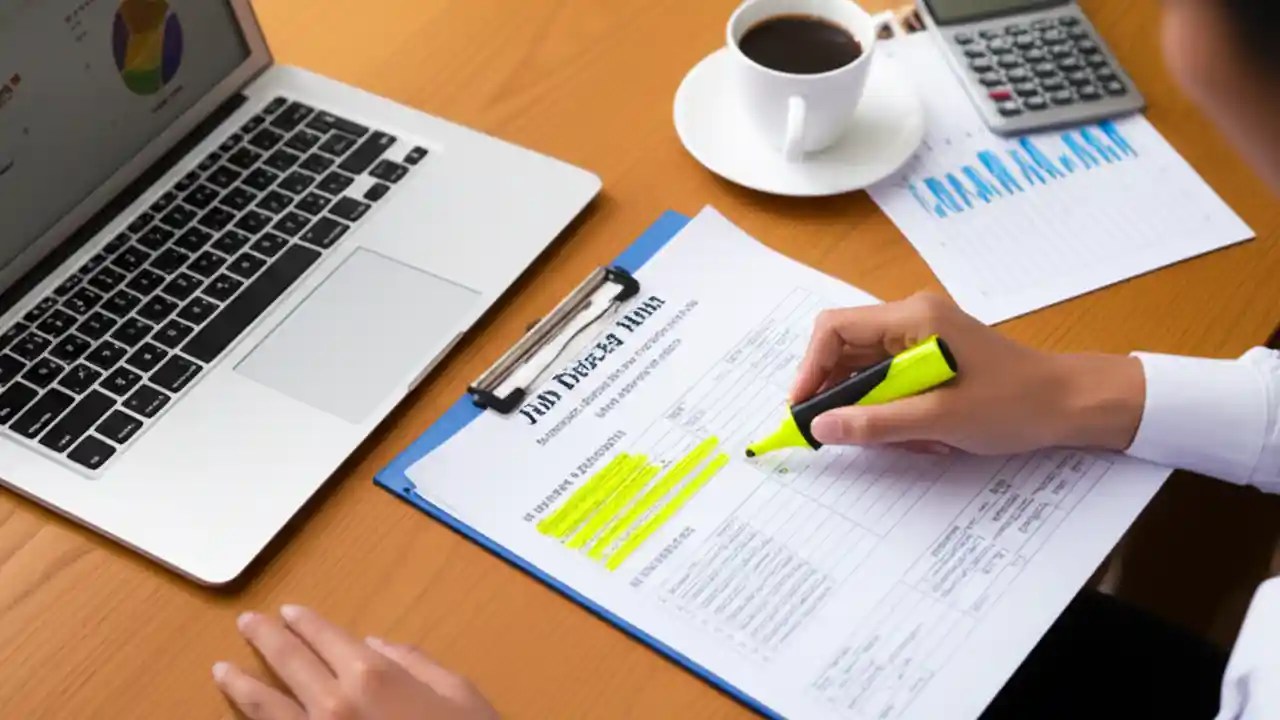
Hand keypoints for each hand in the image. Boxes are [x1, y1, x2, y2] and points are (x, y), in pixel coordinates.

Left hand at [213, 605, 497, 719]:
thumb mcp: (459, 694)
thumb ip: (417, 665)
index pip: (327, 637)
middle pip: (290, 662)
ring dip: (242, 684)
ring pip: (266, 706)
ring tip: (222, 670)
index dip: (305, 622)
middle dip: (266, 639)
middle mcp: (335, 702)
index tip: (287, 612)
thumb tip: (381, 645)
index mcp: (374, 675)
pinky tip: (243, 718)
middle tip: (246, 623)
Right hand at [790, 292, 1144, 454]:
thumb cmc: (1013, 404)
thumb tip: (821, 427)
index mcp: (913, 318)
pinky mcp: (931, 355)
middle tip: (833, 433)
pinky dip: (889, 407)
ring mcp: (922, 335)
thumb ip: (875, 423)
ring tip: (896, 438)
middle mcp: (912, 318)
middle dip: (837, 393)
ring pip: (866, 367)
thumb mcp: (939, 420)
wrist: (1070, 403)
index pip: (835, 329)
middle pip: (846, 348)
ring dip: (868, 405)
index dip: (809, 368)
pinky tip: (914, 433)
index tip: (802, 408)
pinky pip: (889, 378)